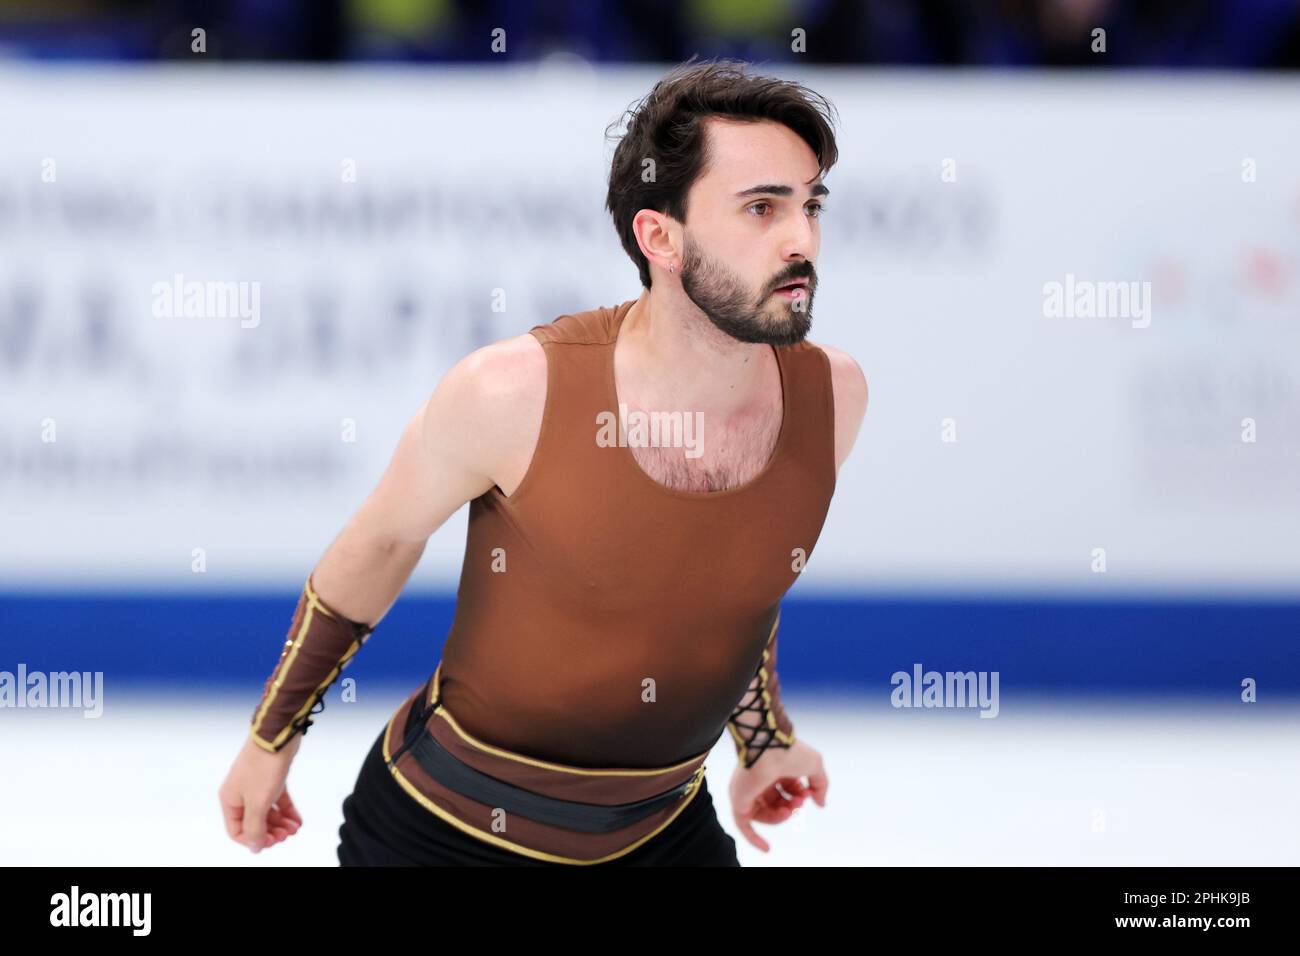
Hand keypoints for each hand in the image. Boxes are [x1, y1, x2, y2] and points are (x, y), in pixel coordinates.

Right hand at [218, 733, 303, 853]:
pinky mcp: (272, 778)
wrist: (278, 736)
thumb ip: (255, 827)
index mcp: (230, 800)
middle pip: (254, 822)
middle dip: (270, 831)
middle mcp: (241, 793)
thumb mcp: (258, 803)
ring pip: (267, 811)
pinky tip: (297, 820)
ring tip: (294, 828)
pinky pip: (278, 800)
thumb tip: (254, 847)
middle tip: (285, 835)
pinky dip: (287, 811)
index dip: (254, 839)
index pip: (237, 830)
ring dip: (281, 823)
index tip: (271, 841)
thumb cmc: (263, 767)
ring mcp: (256, 785)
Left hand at [728, 738, 826, 851]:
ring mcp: (748, 791)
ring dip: (781, 817)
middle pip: (777, 802)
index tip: (807, 793)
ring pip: (766, 814)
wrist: (767, 747)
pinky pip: (744, 825)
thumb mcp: (814, 765)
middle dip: (791, 806)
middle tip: (798, 802)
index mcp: (775, 768)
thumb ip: (820, 785)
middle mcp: (760, 779)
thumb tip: (821, 803)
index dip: (799, 794)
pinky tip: (766, 848)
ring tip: (789, 809)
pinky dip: (754, 838)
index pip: (787, 789)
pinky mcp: (739, 801)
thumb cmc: (789, 752)